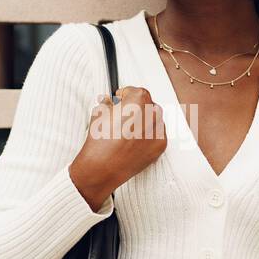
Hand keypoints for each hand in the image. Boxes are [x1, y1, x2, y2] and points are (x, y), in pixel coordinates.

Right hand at [69, 86, 166, 208]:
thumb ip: (108, 103)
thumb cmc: (100, 141)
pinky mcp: (160, 145)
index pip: (136, 91)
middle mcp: (152, 113)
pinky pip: (157, 134)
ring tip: (128, 130)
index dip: (125, 95)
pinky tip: (133, 141)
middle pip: (147, 104)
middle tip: (123, 115)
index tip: (120, 99)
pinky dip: (148, 135)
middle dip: (136, 108)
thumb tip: (110, 102)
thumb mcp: (99, 113)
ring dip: (143, 121)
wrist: (103, 167)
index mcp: (138, 99)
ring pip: (153, 119)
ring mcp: (158, 130)